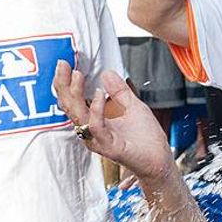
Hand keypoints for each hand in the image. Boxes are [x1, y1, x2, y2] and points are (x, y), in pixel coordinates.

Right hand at [53, 61, 173, 182]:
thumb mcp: (133, 106)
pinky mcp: (108, 146)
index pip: (73, 100)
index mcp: (94, 120)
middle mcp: (91, 130)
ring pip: (78, 115)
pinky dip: (96, 109)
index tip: (66, 63)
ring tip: (78, 75)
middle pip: (70, 106)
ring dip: (76, 94)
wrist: (158, 158)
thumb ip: (119, 92)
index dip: (67, 82)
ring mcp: (97, 139)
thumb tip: (107, 72)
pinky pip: (96, 126)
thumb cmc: (144, 137)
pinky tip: (100, 95)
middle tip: (63, 65)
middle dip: (64, 85)